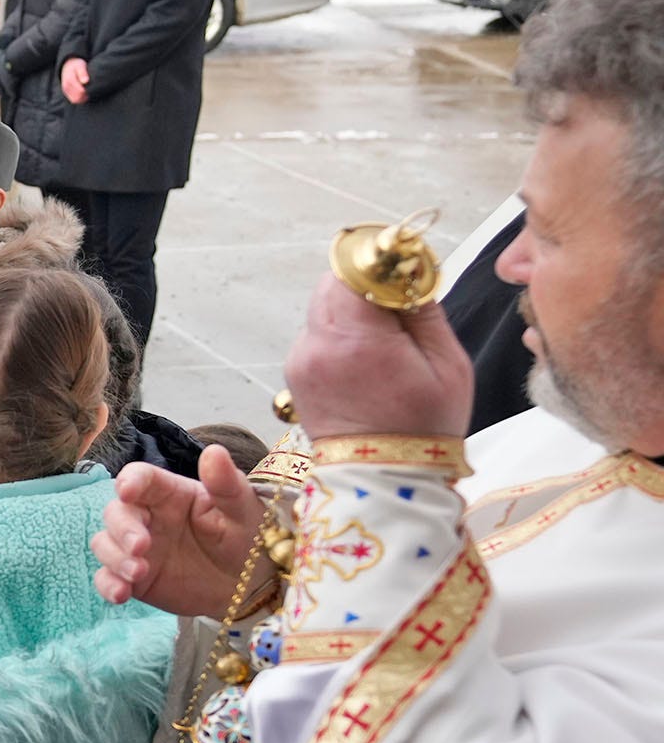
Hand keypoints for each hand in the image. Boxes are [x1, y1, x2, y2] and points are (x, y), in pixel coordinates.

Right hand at [61, 57, 89, 104]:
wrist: (67, 67)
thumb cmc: (76, 66)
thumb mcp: (80, 66)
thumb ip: (83, 73)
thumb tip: (86, 81)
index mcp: (70, 80)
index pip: (81, 91)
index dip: (88, 91)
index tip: (93, 86)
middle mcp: (66, 87)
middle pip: (78, 97)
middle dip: (86, 95)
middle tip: (92, 89)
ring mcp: (66, 91)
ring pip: (76, 100)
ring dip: (83, 98)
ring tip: (88, 91)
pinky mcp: (67, 94)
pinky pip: (74, 100)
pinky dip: (80, 99)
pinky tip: (85, 94)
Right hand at [91, 447, 266, 614]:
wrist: (249, 585)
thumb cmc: (246, 538)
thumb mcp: (242, 509)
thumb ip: (225, 483)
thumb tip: (214, 451)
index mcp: (170, 493)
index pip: (141, 478)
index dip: (130, 481)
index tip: (127, 491)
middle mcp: (147, 517)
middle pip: (115, 512)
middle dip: (121, 528)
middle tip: (140, 546)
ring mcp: (137, 549)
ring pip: (104, 544)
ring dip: (114, 557)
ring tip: (138, 573)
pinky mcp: (133, 578)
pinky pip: (107, 578)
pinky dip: (107, 585)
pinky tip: (121, 594)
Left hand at [283, 272, 472, 440]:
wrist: (382, 481)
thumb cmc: (424, 427)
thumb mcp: (447, 363)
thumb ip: (423, 309)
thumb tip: (408, 273)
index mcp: (354, 340)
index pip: (350, 271)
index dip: (378, 262)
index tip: (403, 269)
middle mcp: (316, 346)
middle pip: (331, 284)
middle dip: (365, 284)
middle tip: (400, 304)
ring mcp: (300, 361)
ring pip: (323, 308)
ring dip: (353, 311)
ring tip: (386, 342)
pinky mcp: (295, 374)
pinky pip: (318, 335)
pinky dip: (341, 335)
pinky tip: (367, 361)